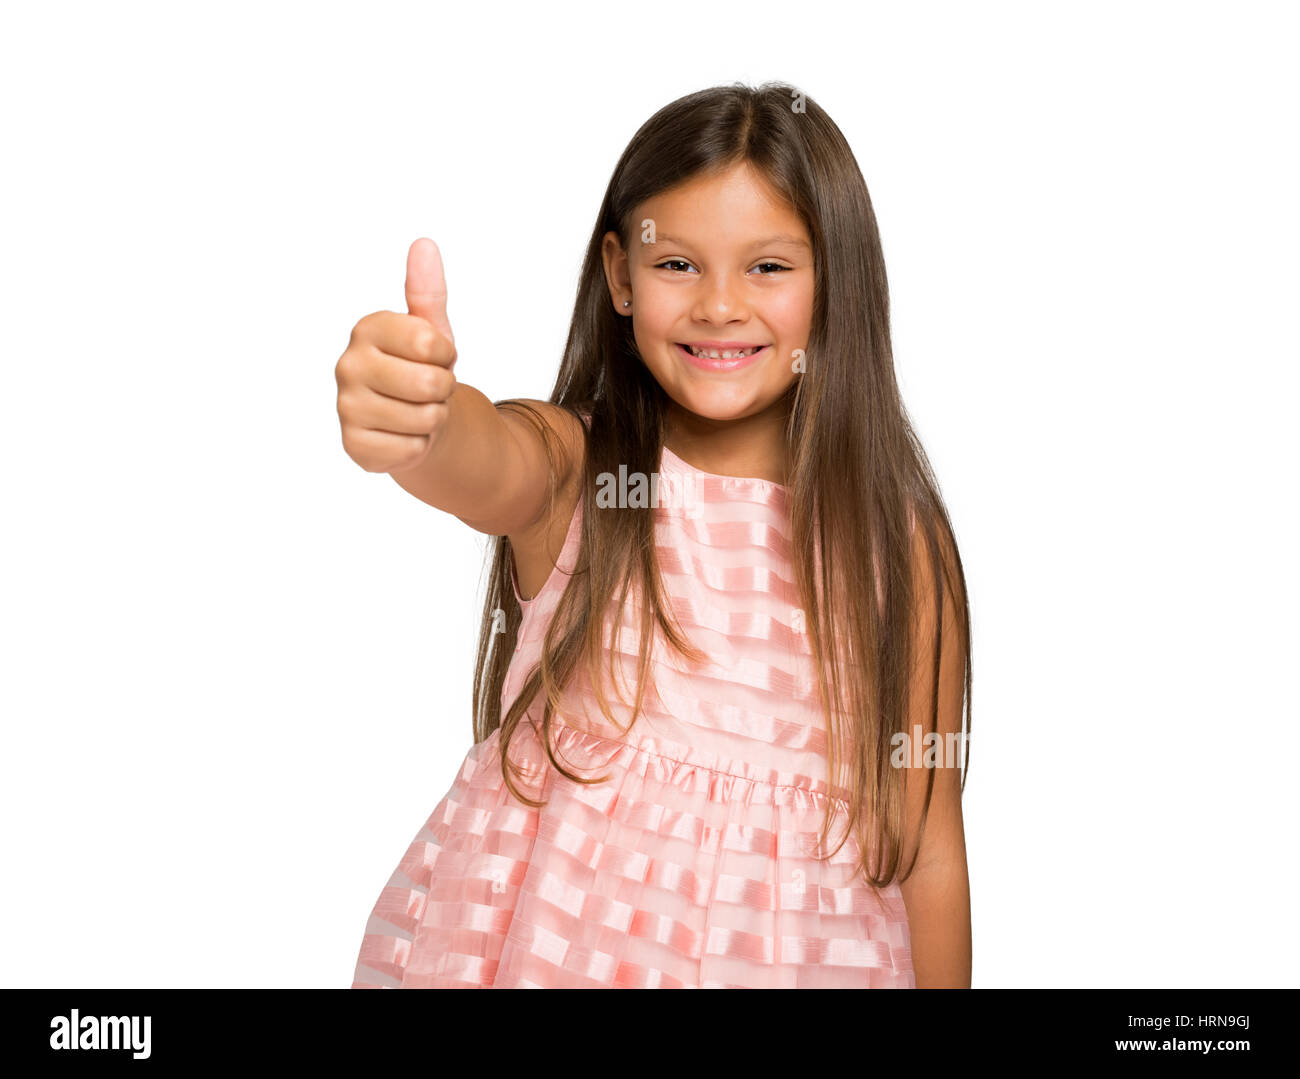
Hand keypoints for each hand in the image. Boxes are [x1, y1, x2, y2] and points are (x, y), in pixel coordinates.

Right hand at [335, 238, 458, 472]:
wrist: (413, 421)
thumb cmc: (421, 369)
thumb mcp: (431, 330)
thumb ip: (427, 291)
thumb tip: (424, 244)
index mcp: (367, 330)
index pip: (431, 343)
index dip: (446, 355)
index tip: (434, 357)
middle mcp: (348, 365)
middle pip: (430, 383)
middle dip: (443, 390)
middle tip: (428, 389)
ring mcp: (347, 407)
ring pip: (424, 419)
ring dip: (432, 419)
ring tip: (417, 410)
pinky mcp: (354, 445)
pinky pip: (411, 449)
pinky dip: (419, 446)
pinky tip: (405, 435)